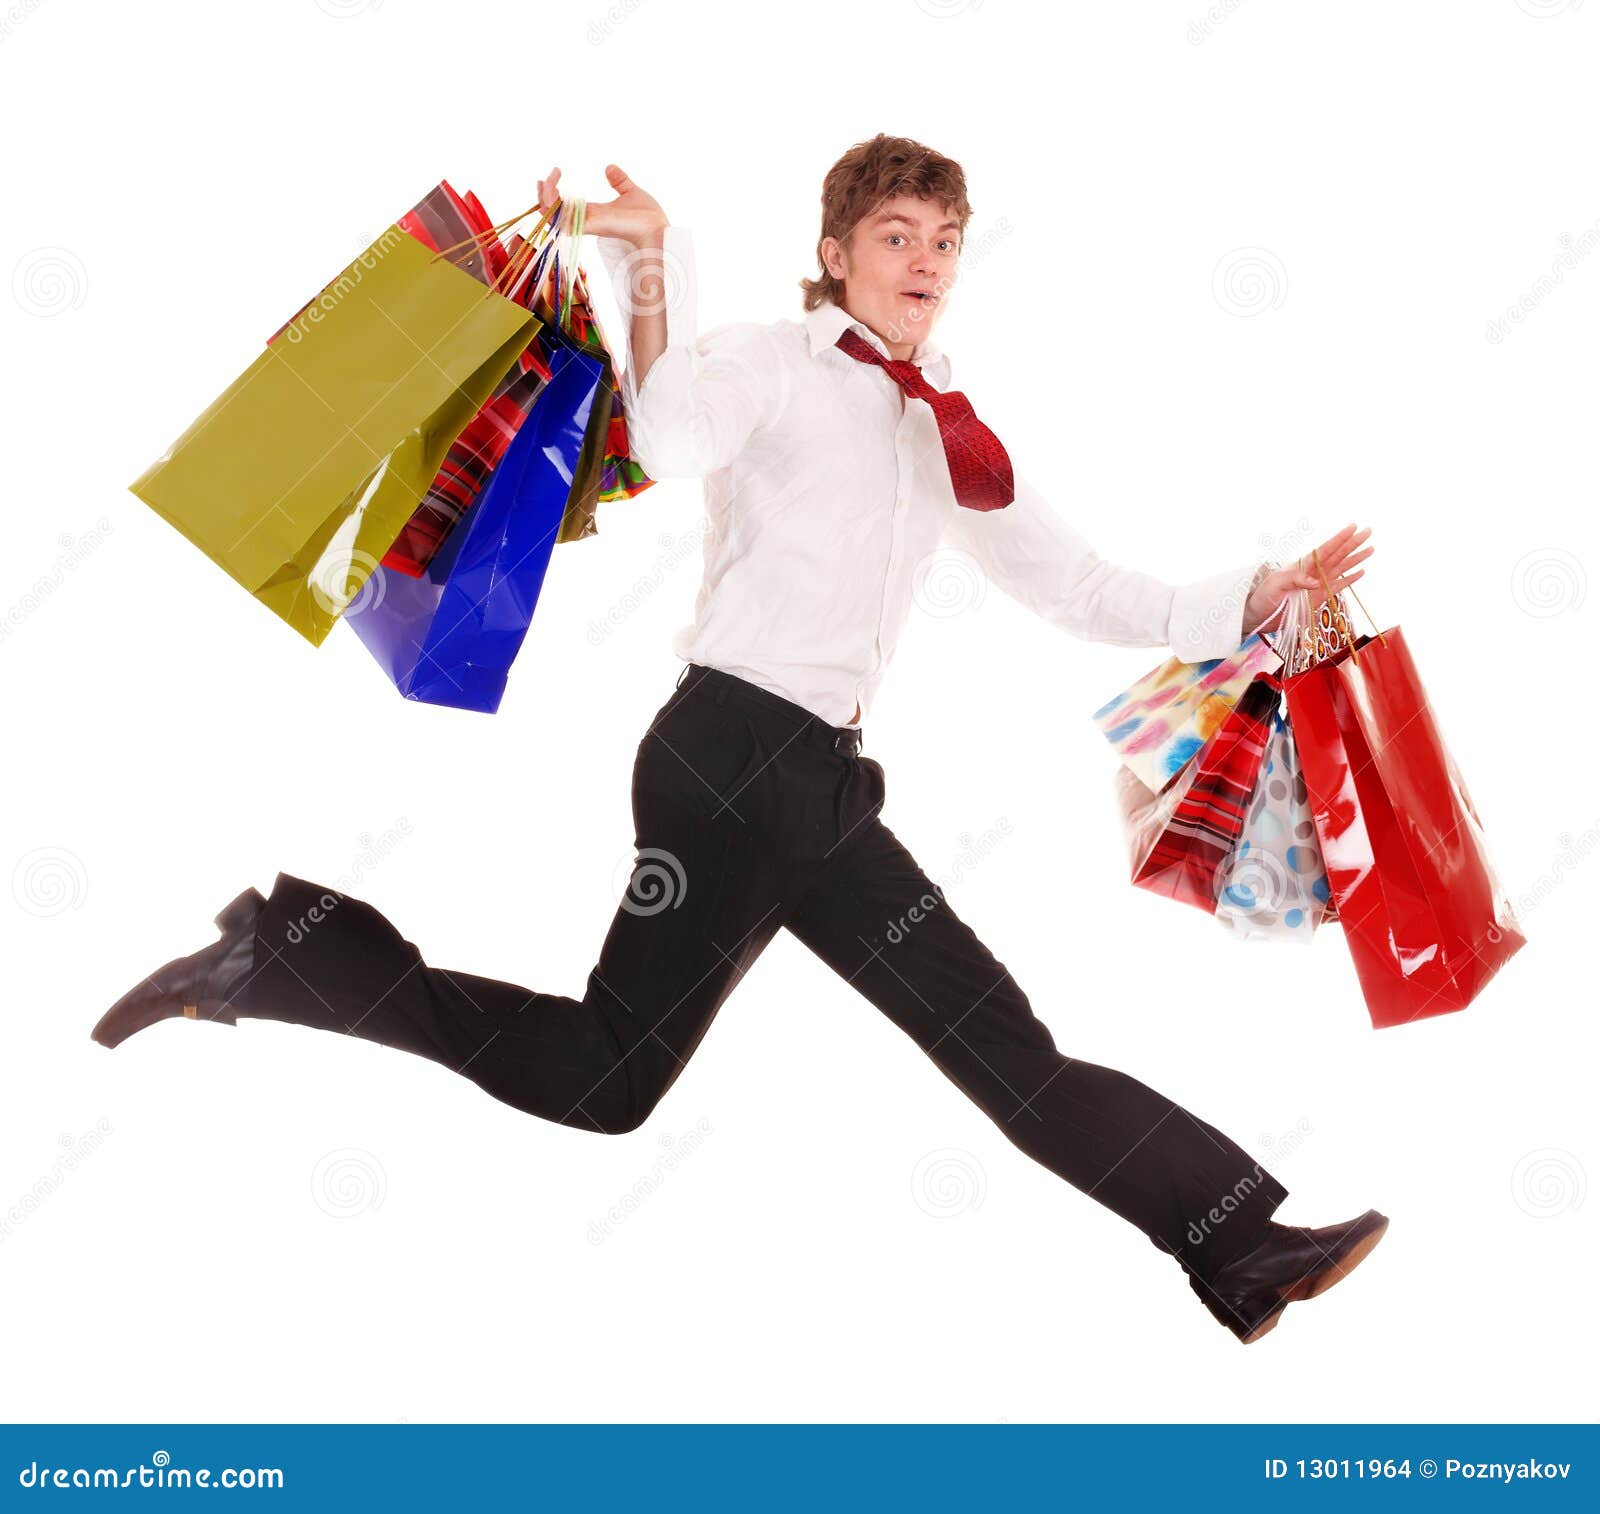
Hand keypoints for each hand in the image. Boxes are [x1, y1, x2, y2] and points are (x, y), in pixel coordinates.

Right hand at [535, 163, 667, 246]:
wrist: (658, 229)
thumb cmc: (648, 218)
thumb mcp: (630, 192)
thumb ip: (619, 180)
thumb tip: (610, 167)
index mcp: (593, 213)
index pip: (564, 207)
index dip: (554, 192)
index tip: (554, 173)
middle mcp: (586, 220)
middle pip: (553, 212)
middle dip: (545, 194)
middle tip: (547, 176)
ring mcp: (586, 224)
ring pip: (552, 215)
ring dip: (545, 196)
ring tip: (548, 178)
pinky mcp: (589, 226)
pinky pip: (561, 219)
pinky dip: (552, 205)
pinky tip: (553, 188)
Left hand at [1245, 523, 1374, 634]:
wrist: (1260, 616)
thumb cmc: (1264, 597)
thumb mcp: (1275, 584)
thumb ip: (1294, 579)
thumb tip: (1315, 582)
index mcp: (1303, 565)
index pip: (1325, 549)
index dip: (1339, 538)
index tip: (1352, 527)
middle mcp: (1313, 572)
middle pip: (1337, 555)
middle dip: (1353, 543)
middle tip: (1368, 531)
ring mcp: (1318, 584)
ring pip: (1341, 568)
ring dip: (1356, 558)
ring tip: (1370, 548)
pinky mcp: (1320, 598)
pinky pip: (1339, 586)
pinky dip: (1350, 579)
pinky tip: (1361, 572)